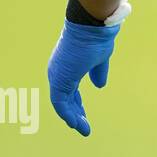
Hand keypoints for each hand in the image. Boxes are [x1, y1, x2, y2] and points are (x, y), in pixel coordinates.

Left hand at [47, 14, 122, 136]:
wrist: (91, 26)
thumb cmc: (96, 38)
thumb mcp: (99, 59)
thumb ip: (98, 72)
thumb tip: (99, 85)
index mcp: (66, 67)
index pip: (69, 91)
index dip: (77, 104)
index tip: (84, 116)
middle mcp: (58, 72)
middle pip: (65, 99)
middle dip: (75, 114)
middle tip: (84, 126)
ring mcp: (57, 76)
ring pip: (62, 104)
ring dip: (73, 118)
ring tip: (84, 129)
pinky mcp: (60, 80)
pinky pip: (61, 103)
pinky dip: (68, 115)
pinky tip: (77, 124)